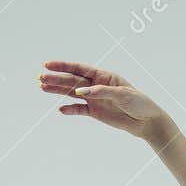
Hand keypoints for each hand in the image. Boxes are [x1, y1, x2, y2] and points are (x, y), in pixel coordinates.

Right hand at [39, 60, 166, 138]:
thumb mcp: (123, 94)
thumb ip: (101, 92)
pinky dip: (70, 110)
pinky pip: (79, 110)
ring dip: (57, 91)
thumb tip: (81, 93)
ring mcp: (94, 98)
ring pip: (72, 93)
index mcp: (103, 75)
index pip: (79, 68)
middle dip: (56, 79)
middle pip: (72, 80)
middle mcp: (96, 85)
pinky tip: (60, 109)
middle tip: (39, 78)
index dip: (63, 66)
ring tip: (42, 88)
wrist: (146, 121)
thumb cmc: (138, 102)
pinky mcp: (95, 112)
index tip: (47, 65)